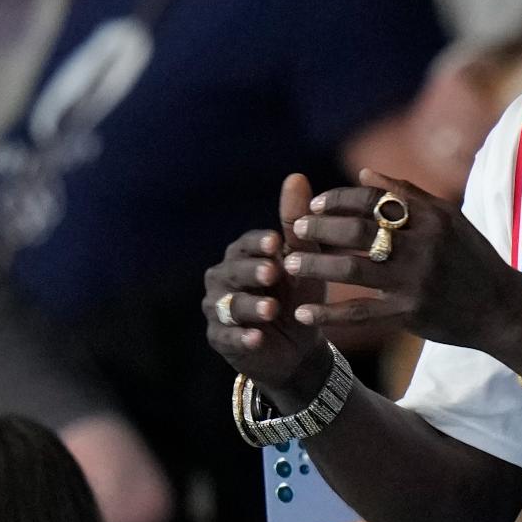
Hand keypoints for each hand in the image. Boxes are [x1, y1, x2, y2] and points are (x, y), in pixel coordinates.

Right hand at [204, 174, 326, 393]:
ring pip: (229, 305)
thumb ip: (296, 224)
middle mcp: (223, 279)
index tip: (276, 243)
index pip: (246, 245)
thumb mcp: (303, 262)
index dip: (259, 245)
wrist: (297, 345)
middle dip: (252, 273)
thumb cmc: (298, 294)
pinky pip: (227, 338)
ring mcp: (218, 310)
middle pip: (233, 272)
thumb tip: (296, 175)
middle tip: (272, 272)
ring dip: (249, 307)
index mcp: (242, 255)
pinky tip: (256, 339)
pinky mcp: (220, 340)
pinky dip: (241, 338)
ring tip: (271, 310)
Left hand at [284, 170, 521, 351]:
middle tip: (295, 230)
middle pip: (357, 231)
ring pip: (352, 270)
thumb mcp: (450, 218)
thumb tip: (365, 173)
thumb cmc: (474, 259)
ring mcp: (416, 280)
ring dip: (316, 266)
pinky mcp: (411, 313)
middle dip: (320, 229)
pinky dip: (330, 315)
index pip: (374, 199)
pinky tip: (305, 315)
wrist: (503, 308)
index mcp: (431, 217)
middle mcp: (423, 246)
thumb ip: (408, 193)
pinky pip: (362, 313)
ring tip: (290, 265)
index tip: (316, 205)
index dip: (339, 199)